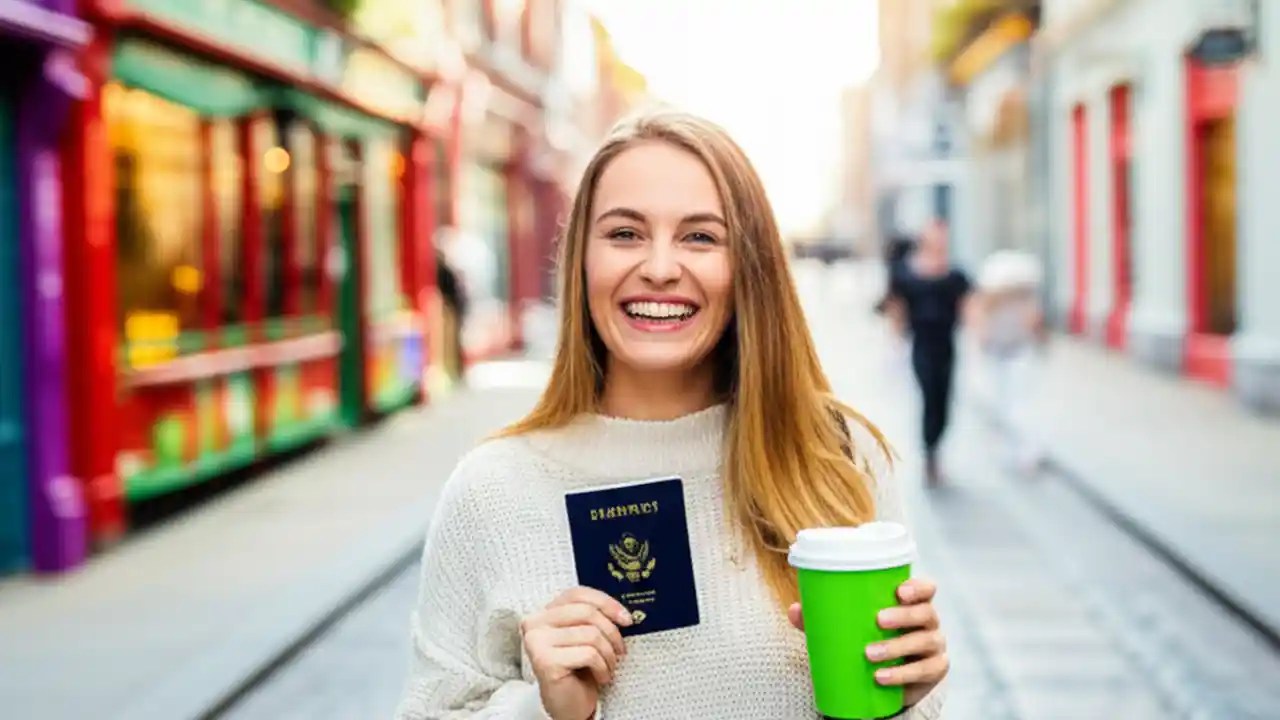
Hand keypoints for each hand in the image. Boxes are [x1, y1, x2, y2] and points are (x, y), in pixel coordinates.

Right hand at [520, 587, 632, 719]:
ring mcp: (537, 642)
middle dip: (611, 632)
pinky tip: (600, 677)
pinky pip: (588, 654)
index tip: (625, 619)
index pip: (577, 594)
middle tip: (620, 650)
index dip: (605, 602)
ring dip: (609, 654)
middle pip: (586, 612)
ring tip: (608, 667)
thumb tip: (622, 612)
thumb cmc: (579, 670)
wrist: (568, 707)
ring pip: (591, 634)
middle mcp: (534, 624)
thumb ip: (593, 618)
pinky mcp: (545, 661)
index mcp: (544, 613)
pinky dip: (602, 667)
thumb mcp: (586, 637)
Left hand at [788, 578, 948, 707]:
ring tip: (870, 654)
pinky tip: (881, 676)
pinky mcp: (934, 670)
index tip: (899, 591)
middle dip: (904, 616)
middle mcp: (928, 621)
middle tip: (878, 621)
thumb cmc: (869, 638)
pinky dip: (903, 674)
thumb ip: (823, 618)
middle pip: (926, 613)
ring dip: (897, 647)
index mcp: (912, 603)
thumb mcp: (848, 627)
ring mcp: (934, 646)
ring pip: (925, 642)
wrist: (884, 677)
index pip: (927, 588)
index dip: (918, 587)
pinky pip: (925, 671)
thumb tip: (795, 610)